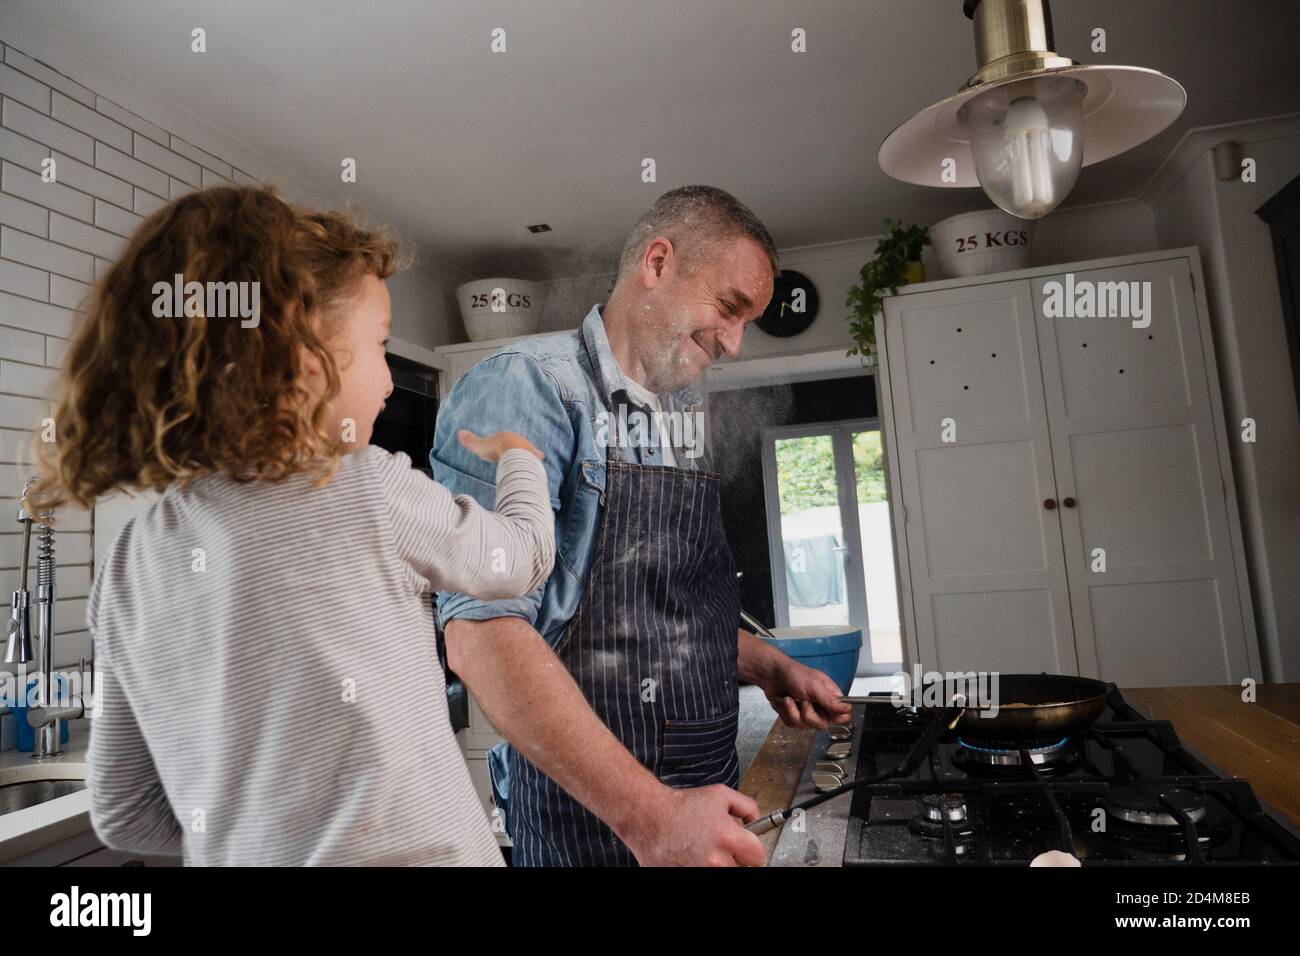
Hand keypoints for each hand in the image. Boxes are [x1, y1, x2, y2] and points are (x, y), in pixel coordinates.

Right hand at [457, 429, 543, 462]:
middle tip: (511, 452)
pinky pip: (535, 456)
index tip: (497, 448)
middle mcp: (517, 439)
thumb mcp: (480, 446)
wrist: (512, 452)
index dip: (499, 444)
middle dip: (513, 447)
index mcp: (504, 436)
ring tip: (524, 455)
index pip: (501, 439)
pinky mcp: (533, 456)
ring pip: (526, 448)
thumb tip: (459, 432)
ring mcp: (526, 447)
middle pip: (514, 443)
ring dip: (525, 451)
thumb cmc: (495, 449)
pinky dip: (536, 457)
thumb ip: (470, 441)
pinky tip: (541, 457)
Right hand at [623, 784, 765, 866]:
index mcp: (728, 838)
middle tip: (719, 844)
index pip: (758, 857)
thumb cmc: (681, 806)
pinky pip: (703, 873)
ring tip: (703, 849)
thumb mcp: (720, 794)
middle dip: (734, 856)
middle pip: (741, 868)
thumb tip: (756, 821)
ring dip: (718, 863)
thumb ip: (747, 807)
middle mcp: (716, 861)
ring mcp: (700, 872)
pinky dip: (699, 866)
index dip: (752, 847)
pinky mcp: (685, 877)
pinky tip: (692, 856)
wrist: (649, 816)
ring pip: (724, 872)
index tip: (745, 845)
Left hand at [764, 659, 852, 729]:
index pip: (843, 715)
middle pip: (823, 724)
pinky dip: (786, 713)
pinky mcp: (794, 716)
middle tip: (804, 701)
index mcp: (830, 697)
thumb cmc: (794, 674)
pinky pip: (793, 724)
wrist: (772, 675)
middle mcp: (821, 707)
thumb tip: (848, 709)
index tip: (827, 713)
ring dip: (794, 712)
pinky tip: (785, 702)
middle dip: (809, 714)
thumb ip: (831, 700)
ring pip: (806, 726)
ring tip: (791, 698)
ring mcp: (807, 713)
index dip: (838, 718)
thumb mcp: (815, 686)